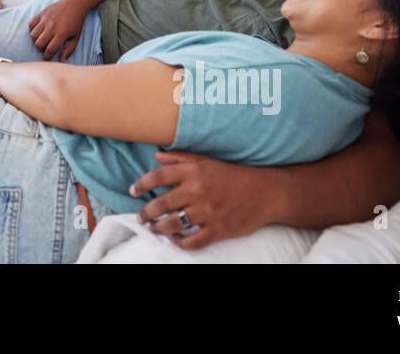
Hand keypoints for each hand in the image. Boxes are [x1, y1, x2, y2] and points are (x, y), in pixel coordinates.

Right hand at [27, 0, 86, 60]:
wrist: (75, 3)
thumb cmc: (76, 22)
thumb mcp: (76, 37)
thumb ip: (69, 50)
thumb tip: (61, 60)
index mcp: (61, 34)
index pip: (49, 50)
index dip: (47, 57)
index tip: (47, 58)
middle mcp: (52, 27)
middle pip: (39, 44)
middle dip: (41, 49)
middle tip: (46, 48)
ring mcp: (45, 19)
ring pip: (33, 35)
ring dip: (36, 40)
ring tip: (42, 40)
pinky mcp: (41, 13)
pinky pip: (31, 24)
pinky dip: (32, 30)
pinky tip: (39, 31)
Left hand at [130, 151, 276, 249]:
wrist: (266, 192)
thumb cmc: (234, 175)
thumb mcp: (207, 161)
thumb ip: (181, 158)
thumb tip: (157, 156)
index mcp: (194, 172)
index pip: (159, 177)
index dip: (142, 184)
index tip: (133, 191)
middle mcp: (198, 191)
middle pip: (161, 204)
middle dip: (146, 212)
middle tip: (141, 217)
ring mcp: (208, 212)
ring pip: (173, 224)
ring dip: (158, 228)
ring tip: (153, 228)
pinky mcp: (219, 229)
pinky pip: (193, 241)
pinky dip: (181, 243)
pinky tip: (176, 239)